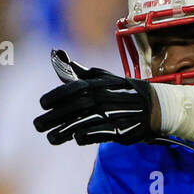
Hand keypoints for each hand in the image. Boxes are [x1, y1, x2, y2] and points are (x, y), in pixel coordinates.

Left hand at [33, 49, 157, 145]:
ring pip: (86, 122)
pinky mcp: (122, 130)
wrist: (155, 106)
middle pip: (76, 107)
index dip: (57, 95)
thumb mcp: (102, 78)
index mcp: (100, 84)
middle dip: (55, 116)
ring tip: (50, 137)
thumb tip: (56, 54)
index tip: (42, 103)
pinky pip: (102, 133)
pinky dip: (89, 135)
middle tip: (37, 125)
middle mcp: (106, 98)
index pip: (75, 88)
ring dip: (65, 131)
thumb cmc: (122, 91)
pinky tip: (76, 138)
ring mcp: (114, 114)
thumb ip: (77, 71)